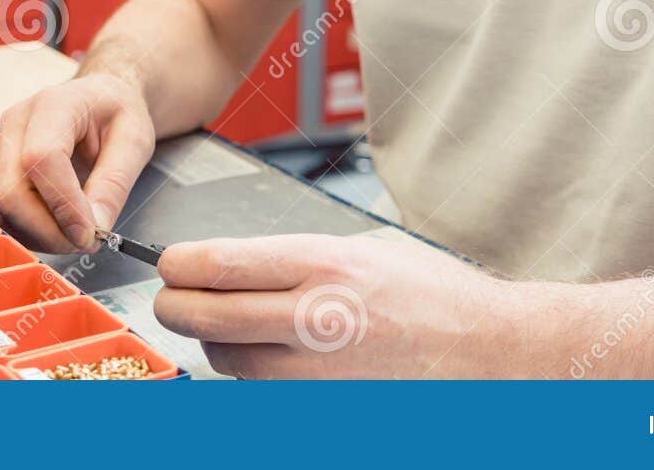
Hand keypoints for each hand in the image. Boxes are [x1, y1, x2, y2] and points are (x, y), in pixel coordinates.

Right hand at [0, 73, 155, 253]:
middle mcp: (16, 122)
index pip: (42, 158)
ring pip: (0, 207)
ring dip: (36, 235)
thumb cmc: (115, 112)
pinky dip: (26, 231)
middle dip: (47, 230)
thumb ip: (115, 183)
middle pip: (10, 190)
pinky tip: (55, 228)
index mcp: (54, 104)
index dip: (63, 204)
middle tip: (84, 242)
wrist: (98, 99)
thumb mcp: (135, 140)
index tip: (89, 233)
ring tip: (73, 234)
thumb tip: (94, 227)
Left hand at [153, 232, 510, 377]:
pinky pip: (262, 390)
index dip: (180, 265)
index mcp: (324, 265)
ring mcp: (318, 370)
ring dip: (214, 341)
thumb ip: (291, 260)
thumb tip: (227, 265)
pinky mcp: (322, 404)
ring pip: (228, 359)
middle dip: (176, 305)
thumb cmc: (429, 294)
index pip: (221, 265)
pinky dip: (252, 373)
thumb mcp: (358, 249)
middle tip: (170, 297)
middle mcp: (316, 318)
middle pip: (209, 316)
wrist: (484, 349)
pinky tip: (266, 355)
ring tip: (225, 323)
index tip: (169, 263)